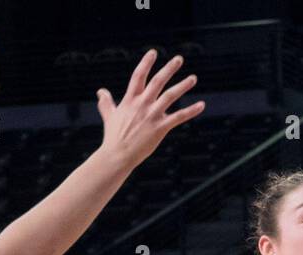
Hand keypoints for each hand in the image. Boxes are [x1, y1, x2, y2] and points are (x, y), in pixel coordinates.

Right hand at [97, 50, 203, 171]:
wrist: (118, 155)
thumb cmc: (113, 137)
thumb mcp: (109, 116)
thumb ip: (107, 102)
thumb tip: (101, 92)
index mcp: (130, 99)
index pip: (139, 76)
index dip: (146, 63)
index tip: (154, 53)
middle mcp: (142, 104)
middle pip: (157, 81)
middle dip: (169, 69)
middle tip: (179, 59)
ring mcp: (152, 115)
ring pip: (170, 96)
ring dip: (183, 86)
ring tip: (193, 78)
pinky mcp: (160, 128)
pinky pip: (179, 117)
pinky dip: (191, 111)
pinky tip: (201, 105)